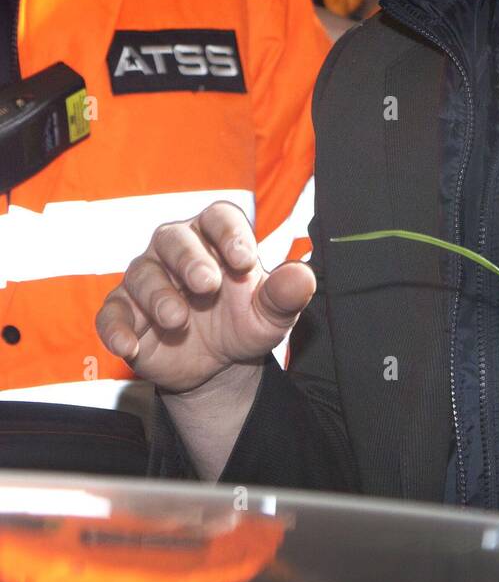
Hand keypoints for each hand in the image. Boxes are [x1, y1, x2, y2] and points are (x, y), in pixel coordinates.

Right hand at [96, 201, 315, 394]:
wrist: (219, 364)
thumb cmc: (245, 322)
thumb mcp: (271, 314)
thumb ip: (285, 294)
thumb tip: (303, 276)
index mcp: (215, 238)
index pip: (218, 217)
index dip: (229, 233)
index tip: (244, 260)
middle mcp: (176, 250)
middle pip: (174, 238)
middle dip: (189, 259)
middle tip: (207, 285)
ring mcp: (147, 280)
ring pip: (142, 274)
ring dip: (159, 296)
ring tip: (178, 319)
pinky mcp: (125, 313)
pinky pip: (111, 313)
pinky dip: (116, 329)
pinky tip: (129, 345)